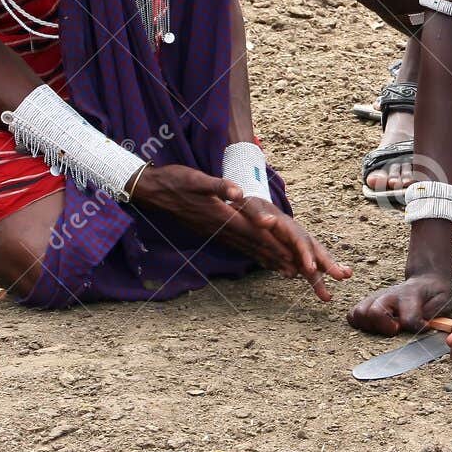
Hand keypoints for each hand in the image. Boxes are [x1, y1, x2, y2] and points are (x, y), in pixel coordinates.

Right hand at [131, 164, 308, 278]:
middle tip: (296, 272)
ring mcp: (215, 231)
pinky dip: (251, 253)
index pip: (255, 233)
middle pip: (254, 245)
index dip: (274, 245)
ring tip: (284, 271)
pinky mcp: (211, 230)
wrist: (154, 191)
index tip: (291, 256)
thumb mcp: (198, 179)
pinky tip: (258, 257)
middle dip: (275, 258)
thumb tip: (238, 192)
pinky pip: (236, 245)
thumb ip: (220, 187)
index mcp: (223, 216)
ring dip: (265, 259)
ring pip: (246, 248)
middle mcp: (221, 228)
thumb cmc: (177, 181)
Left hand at [240, 198, 352, 300]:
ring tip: (332, 295)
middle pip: (316, 251)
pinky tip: (322, 294)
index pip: (300, 241)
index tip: (311, 269)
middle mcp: (297, 237)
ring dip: (326, 276)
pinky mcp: (292, 256)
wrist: (251, 209)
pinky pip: (306, 270)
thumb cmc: (250, 208)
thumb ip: (257, 214)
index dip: (306, 254)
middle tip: (343, 275)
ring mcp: (296, 248)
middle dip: (329, 264)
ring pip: (314, 263)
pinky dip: (315, 280)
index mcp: (287, 227)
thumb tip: (267, 221)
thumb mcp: (251, 206)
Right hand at [347, 268, 451, 336]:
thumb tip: (422, 328)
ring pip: (359, 313)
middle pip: (374, 312)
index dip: (416, 327)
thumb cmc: (434, 296)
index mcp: (410, 295)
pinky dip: (359, 324)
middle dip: (384, 327)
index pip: (407, 318)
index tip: (424, 327)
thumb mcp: (443, 303)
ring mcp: (377, 298)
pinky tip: (373, 328)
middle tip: (396, 330)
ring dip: (369, 327)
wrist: (426, 282)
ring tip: (383, 330)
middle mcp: (390, 295)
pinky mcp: (368, 303)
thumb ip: (434, 316)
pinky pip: (353, 315)